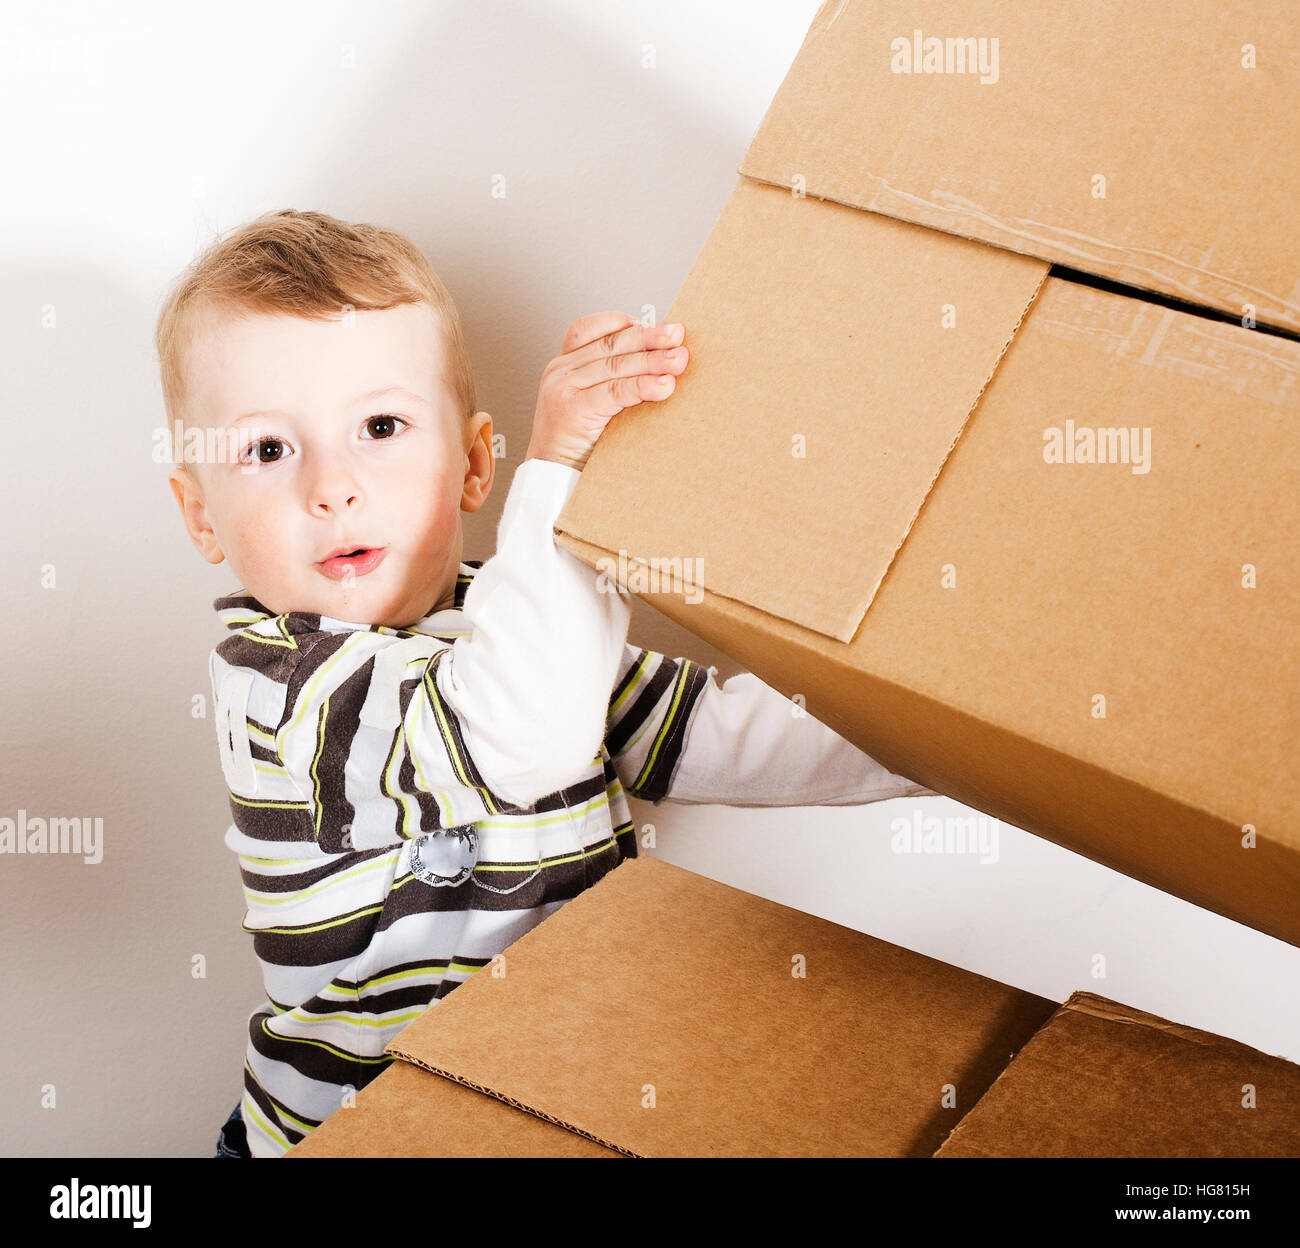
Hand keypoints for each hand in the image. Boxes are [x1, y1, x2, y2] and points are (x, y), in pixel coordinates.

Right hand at [526, 312, 688, 471]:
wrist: (551, 481)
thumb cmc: (579, 447)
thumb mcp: (595, 405)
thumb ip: (616, 382)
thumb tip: (663, 365)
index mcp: (563, 365)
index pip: (592, 328)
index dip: (626, 324)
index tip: (659, 329)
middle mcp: (560, 371)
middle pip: (610, 343)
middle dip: (649, 338)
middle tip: (678, 336)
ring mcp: (563, 388)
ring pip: (616, 365)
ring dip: (653, 361)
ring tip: (679, 360)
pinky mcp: (572, 408)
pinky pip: (615, 390)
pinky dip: (643, 386)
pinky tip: (664, 386)